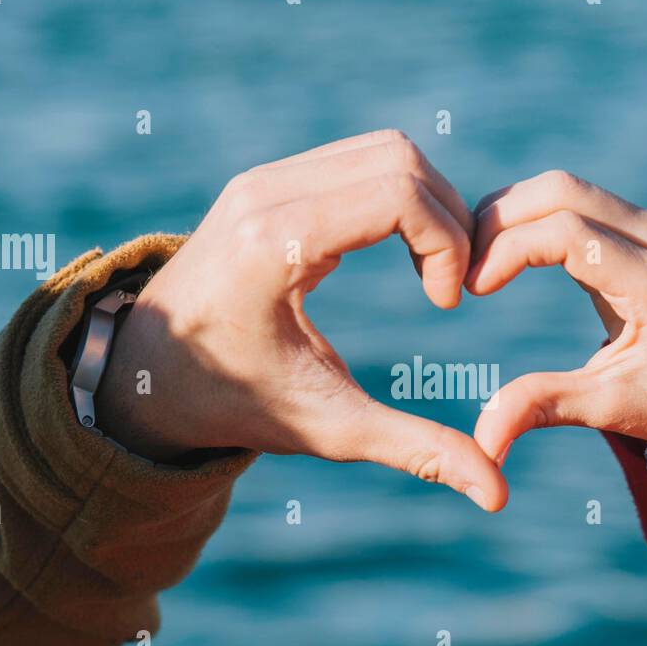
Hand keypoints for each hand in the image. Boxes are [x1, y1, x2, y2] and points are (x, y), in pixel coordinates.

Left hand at [94, 131, 507, 510]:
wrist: (149, 378)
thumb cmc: (237, 404)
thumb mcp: (330, 430)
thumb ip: (417, 450)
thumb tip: (498, 495)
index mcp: (273, 245)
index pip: (397, 194)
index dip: (447, 243)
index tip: (445, 304)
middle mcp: (264, 195)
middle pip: (400, 160)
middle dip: (448, 220)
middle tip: (449, 286)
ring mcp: (263, 179)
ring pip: (384, 150)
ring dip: (427, 204)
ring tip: (431, 270)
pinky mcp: (269, 180)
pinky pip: (358, 159)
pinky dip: (398, 196)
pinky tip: (400, 253)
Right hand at [465, 171, 646, 471]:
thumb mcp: (609, 408)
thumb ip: (543, 408)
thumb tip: (481, 444)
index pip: (567, 233)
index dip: (507, 250)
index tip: (472, 290)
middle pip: (562, 191)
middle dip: (500, 218)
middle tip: (460, 264)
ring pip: (568, 188)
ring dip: (514, 213)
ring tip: (476, 259)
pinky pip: (581, 200)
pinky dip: (536, 216)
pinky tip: (506, 253)